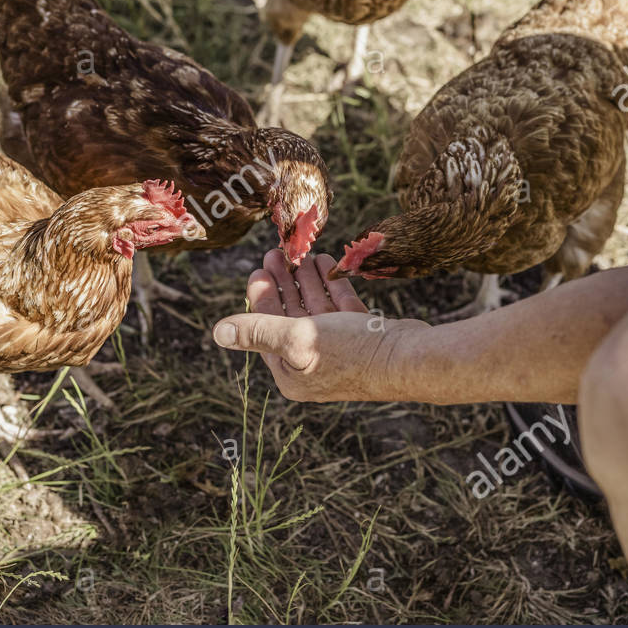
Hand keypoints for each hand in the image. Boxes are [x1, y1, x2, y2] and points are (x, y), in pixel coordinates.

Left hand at [212, 250, 429, 402]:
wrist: (410, 359)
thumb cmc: (352, 352)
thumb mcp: (297, 339)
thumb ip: (258, 331)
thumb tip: (217, 334)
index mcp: (292, 373)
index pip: (266, 329)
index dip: (261, 297)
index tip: (258, 268)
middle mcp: (312, 365)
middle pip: (290, 317)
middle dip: (283, 284)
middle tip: (277, 253)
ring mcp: (339, 351)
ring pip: (316, 309)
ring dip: (307, 280)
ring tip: (301, 253)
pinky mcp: (362, 337)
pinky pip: (340, 308)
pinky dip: (332, 285)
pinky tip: (327, 262)